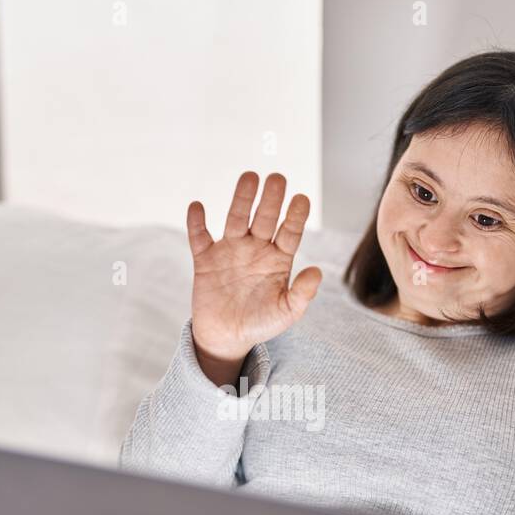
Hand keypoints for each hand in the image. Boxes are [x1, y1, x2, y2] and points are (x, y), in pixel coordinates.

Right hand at [186, 171, 321, 385]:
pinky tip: (198, 207)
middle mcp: (255, 248)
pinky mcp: (205, 260)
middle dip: (271, 199)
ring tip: (249, 177)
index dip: (295, 216)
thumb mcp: (287, 313)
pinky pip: (199, 237)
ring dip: (242, 199)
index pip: (289, 232)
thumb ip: (303, 294)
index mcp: (278, 258)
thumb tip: (317, 271)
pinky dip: (196, 223)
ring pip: (236, 219)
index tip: (301, 200)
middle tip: (277, 178)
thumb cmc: (260, 323)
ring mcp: (230, 251)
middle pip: (264, 218)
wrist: (227, 337)